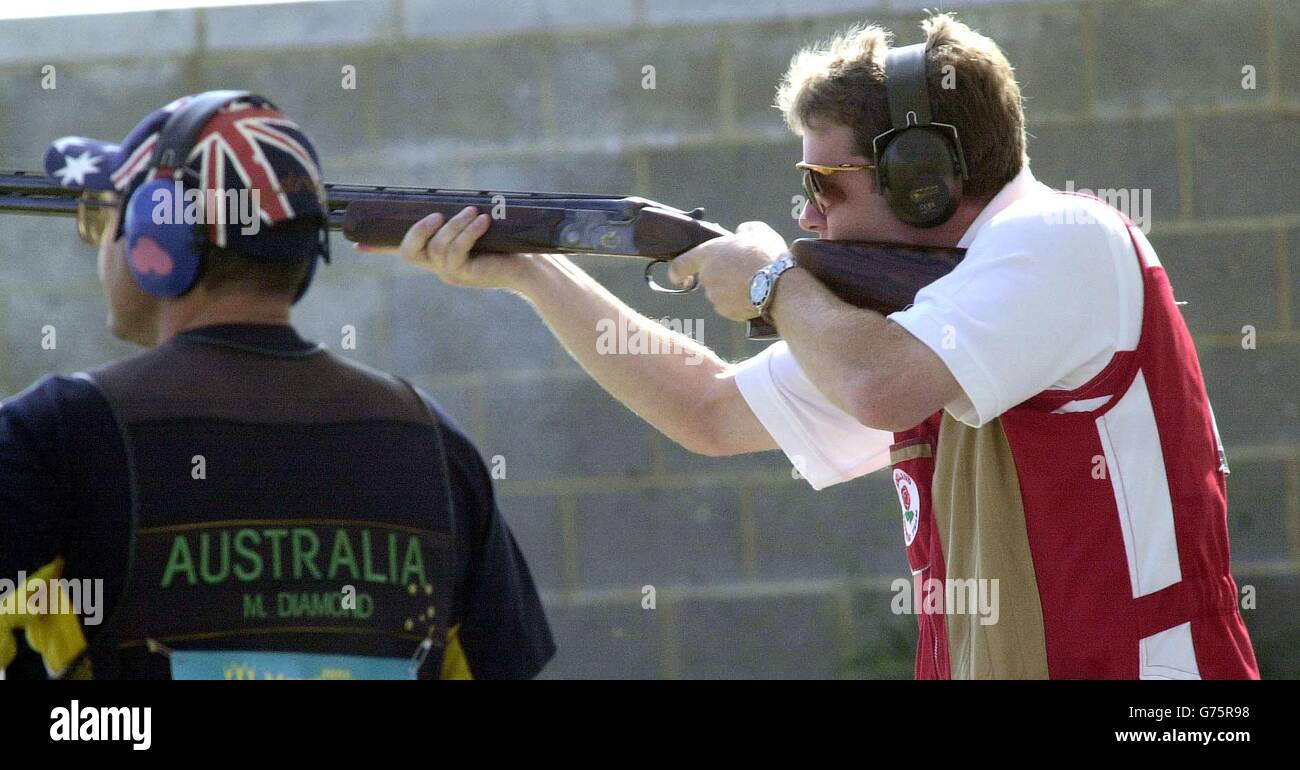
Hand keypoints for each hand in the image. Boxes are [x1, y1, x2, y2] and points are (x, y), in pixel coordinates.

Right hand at [354, 206, 531, 290]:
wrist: (531, 265)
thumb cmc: (505, 242)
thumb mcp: (476, 226)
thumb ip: (458, 217)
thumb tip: (453, 197)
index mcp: (435, 255)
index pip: (400, 251)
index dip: (377, 247)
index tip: (356, 245)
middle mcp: (438, 267)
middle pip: (408, 252)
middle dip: (418, 230)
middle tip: (436, 215)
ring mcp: (451, 273)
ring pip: (437, 249)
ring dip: (454, 226)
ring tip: (473, 212)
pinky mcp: (467, 275)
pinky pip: (458, 252)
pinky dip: (468, 234)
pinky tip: (482, 222)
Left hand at [667, 221, 789, 321]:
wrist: (780, 287)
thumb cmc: (767, 256)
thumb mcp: (758, 231)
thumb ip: (743, 230)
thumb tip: (741, 234)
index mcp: (708, 255)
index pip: (678, 266)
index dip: (677, 272)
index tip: (682, 277)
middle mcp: (707, 277)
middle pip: (706, 279)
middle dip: (720, 276)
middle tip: (742, 270)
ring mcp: (715, 297)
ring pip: (719, 293)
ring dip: (731, 289)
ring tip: (753, 282)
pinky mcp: (727, 312)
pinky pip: (729, 306)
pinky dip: (739, 302)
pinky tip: (755, 295)